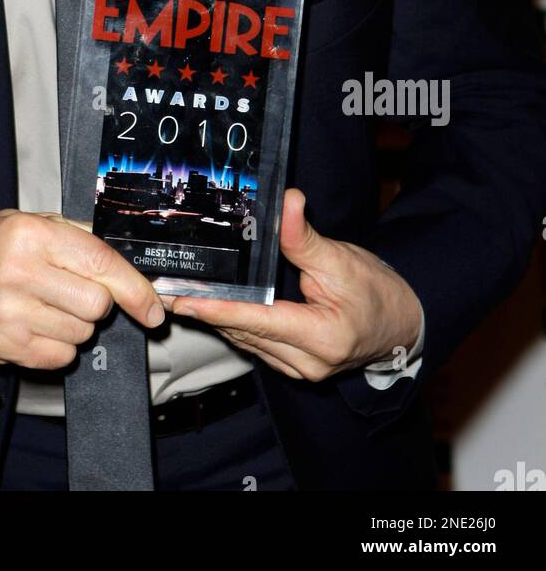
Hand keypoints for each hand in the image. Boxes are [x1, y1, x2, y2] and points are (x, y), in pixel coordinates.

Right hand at [0, 209, 165, 369]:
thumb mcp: (24, 221)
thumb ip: (72, 235)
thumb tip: (121, 258)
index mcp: (32, 236)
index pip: (101, 264)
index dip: (135, 289)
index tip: (152, 307)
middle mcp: (22, 274)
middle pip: (97, 306)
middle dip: (98, 302)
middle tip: (74, 291)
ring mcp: (11, 315)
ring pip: (82, 333)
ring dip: (77, 324)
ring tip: (47, 305)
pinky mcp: (5, 347)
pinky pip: (60, 357)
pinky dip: (59, 345)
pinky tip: (37, 325)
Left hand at [160, 188, 422, 380]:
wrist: (403, 324)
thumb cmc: (377, 291)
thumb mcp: (342, 259)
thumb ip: (305, 238)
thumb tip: (287, 201)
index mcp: (321, 338)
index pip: (258, 319)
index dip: (217, 309)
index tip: (184, 301)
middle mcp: (307, 363)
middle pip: (245, 332)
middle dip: (205, 311)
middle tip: (167, 291)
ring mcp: (300, 370)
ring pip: (247, 341)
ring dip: (215, 319)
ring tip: (179, 296)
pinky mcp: (295, 366)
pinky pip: (256, 345)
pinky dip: (234, 325)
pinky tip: (212, 308)